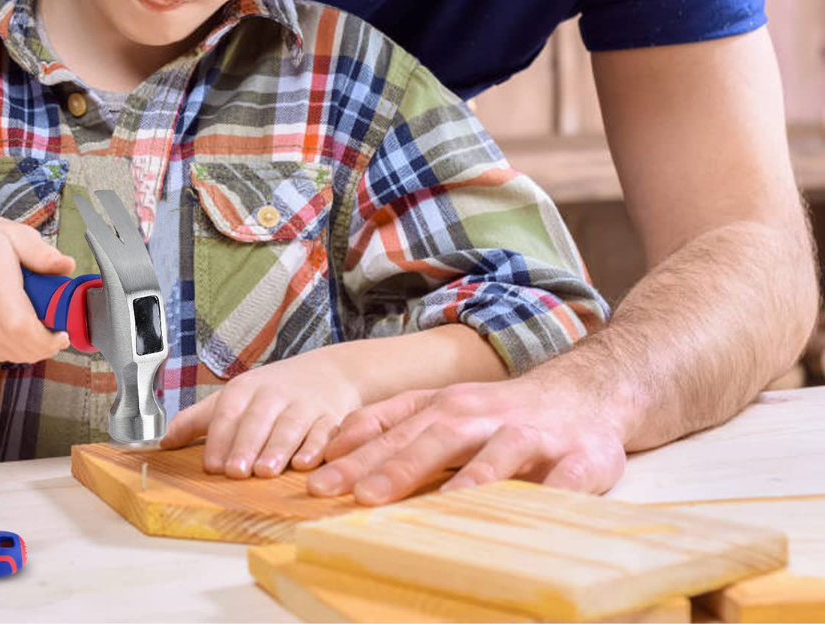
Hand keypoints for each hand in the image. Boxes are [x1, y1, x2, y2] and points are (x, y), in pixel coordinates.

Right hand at [0, 221, 74, 364]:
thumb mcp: (7, 234)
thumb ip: (40, 252)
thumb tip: (67, 266)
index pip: (22, 326)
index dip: (46, 339)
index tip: (62, 335)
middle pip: (14, 346)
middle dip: (41, 347)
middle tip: (53, 336)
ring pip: (0, 355)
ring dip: (23, 350)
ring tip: (32, 330)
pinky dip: (3, 350)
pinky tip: (8, 333)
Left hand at [159, 350, 362, 477]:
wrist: (327, 373)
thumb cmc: (272, 392)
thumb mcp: (233, 398)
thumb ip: (197, 420)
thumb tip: (162, 443)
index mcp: (245, 389)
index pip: (228, 413)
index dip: (220, 439)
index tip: (213, 465)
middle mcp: (273, 394)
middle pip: (258, 419)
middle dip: (246, 445)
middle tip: (236, 472)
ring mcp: (303, 405)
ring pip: (290, 425)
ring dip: (277, 448)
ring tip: (266, 470)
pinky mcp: (330, 418)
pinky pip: (323, 431)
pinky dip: (316, 447)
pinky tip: (305, 463)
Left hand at [305, 368, 627, 503]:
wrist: (586, 392)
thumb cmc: (501, 411)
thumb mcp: (444, 407)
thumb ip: (394, 423)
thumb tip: (333, 448)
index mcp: (446, 405)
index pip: (394, 427)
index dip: (357, 452)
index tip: (319, 479)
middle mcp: (482, 414)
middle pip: (435, 438)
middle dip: (396, 467)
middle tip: (359, 497)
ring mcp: (530, 434)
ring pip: (496, 453)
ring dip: (469, 478)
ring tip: (441, 507)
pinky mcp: (578, 457)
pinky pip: (564, 479)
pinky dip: (550, 495)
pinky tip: (533, 512)